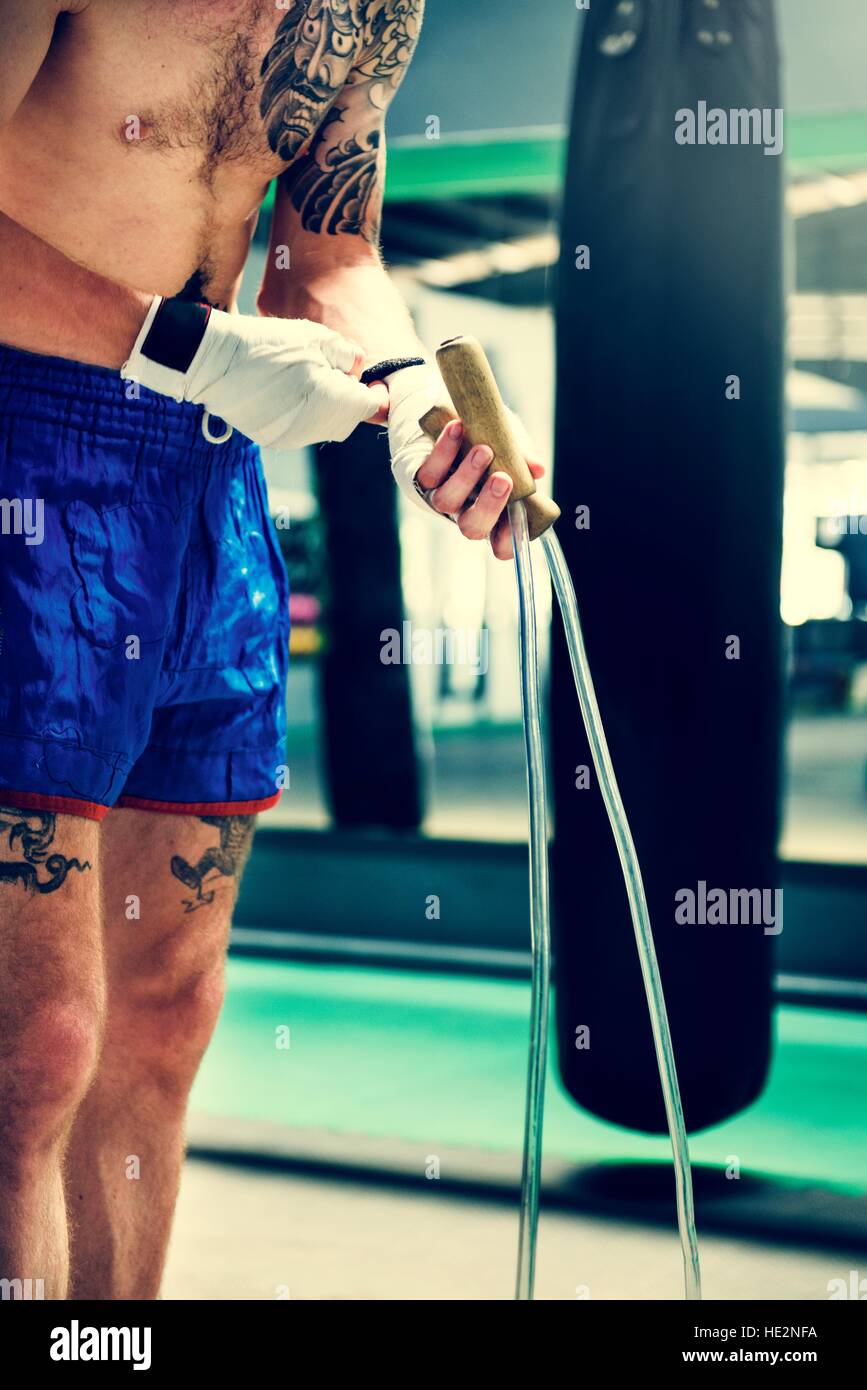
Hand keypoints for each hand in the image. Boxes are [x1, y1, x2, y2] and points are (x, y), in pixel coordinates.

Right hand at [122, 297, 387, 448]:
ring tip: (313, 383)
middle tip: (341, 377)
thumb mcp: (312, 336)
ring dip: (329, 410)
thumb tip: (361, 366)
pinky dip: (306, 416)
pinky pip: (302, 431)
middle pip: (348, 420)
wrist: (214, 362)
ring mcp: (292, 436)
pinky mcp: (273, 439)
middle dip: (350, 402)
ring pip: (325, 428)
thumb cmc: (265, 343)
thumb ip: (345, 353)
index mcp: (329, 398)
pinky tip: (292, 395)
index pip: (368, 405)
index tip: (372, 381)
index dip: (375, 393)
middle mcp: (314, 425)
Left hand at [416, 418, 544, 559]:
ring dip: (467, 476)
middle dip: (489, 506)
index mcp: (492, 512)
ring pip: (447, 501)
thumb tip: (537, 469)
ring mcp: (441, 496)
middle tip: (503, 478)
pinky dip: (444, 450)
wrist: (452, 421)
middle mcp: (465, 511)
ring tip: (484, 449)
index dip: (508, 541)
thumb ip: (522, 459)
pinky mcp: (420, 478)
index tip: (518, 520)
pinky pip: (428, 472)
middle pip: (472, 527)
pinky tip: (457, 429)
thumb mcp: (512, 447)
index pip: (500, 544)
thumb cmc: (488, 440)